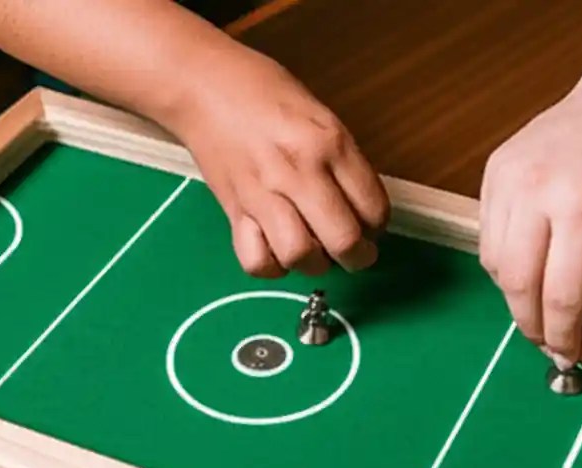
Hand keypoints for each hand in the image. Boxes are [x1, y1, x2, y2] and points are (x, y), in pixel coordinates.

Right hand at [167, 55, 388, 277]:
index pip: (373, 206)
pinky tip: (277, 253)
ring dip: (316, 265)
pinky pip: (255, 260)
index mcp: (329, 143)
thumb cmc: (263, 92)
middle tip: (356, 254)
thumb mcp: (320, 115)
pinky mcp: (234, 210)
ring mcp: (263, 194)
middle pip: (343, 240)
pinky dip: (271, 267)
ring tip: (317, 254)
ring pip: (301, 255)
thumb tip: (360, 207)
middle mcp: (299, 171)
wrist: (202, 85)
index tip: (371, 226)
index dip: (379, 226)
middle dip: (358, 257)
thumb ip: (342, 160)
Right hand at [479, 87, 581, 368]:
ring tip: (540, 302)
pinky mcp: (492, 172)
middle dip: (532, 324)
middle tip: (546, 342)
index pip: (562, 293)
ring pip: (495, 264)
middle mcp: (538, 191)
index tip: (568, 357)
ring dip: (516, 295)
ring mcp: (509, 179)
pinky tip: (530, 263)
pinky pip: (487, 237)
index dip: (564, 335)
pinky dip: (505, 263)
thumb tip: (581, 347)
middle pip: (519, 284)